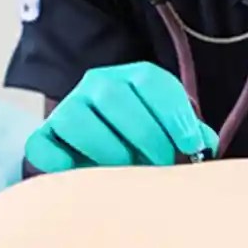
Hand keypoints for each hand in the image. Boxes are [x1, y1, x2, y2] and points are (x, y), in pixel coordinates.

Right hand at [23, 61, 218, 172]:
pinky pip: (41, 145)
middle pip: (115, 96)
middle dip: (144, 133)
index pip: (150, 81)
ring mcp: (68, 109)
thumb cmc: (142, 140)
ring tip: (124, 168)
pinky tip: (76, 170)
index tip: (190, 144)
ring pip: (77, 117)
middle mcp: (97, 84)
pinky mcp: (45, 137)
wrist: (100, 151)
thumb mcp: (168, 129)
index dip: (173, 112)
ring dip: (106, 147)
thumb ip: (188, 133)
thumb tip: (205, 145)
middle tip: (161, 162)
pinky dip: (57, 160)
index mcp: (132, 77)